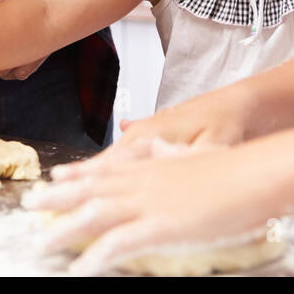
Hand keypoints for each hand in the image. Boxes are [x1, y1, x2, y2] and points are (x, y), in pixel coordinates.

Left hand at [23, 143, 272, 274]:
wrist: (254, 174)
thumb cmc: (234, 167)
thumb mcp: (197, 153)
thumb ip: (173, 154)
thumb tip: (159, 145)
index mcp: (152, 165)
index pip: (104, 168)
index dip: (76, 174)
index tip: (55, 176)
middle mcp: (142, 181)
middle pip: (89, 190)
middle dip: (56, 198)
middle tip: (28, 204)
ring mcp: (148, 203)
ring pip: (93, 216)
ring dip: (62, 229)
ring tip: (38, 242)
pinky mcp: (159, 227)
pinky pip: (117, 245)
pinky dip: (93, 258)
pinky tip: (77, 271)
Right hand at [51, 87, 249, 180]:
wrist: (243, 101)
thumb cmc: (230, 124)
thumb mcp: (213, 147)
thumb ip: (184, 157)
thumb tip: (159, 163)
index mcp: (154, 135)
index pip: (113, 163)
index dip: (87, 180)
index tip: (63, 191)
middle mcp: (147, 130)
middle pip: (105, 159)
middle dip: (78, 177)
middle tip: (50, 191)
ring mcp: (152, 128)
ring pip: (115, 152)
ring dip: (92, 167)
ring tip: (65, 178)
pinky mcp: (160, 128)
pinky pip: (130, 143)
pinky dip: (118, 152)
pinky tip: (117, 135)